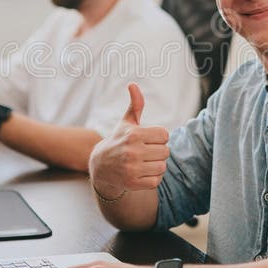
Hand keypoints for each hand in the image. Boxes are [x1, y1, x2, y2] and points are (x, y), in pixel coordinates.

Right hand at [88, 83, 169, 198]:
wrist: (101, 166)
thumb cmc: (118, 141)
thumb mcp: (126, 123)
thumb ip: (136, 104)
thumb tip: (133, 84)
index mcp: (134, 134)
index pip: (165, 135)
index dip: (159, 137)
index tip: (148, 139)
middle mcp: (132, 151)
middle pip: (166, 151)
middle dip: (158, 152)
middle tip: (146, 152)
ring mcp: (132, 168)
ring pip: (162, 166)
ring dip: (156, 165)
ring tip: (144, 162)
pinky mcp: (133, 183)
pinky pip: (156, 181)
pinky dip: (152, 178)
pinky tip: (142, 173)